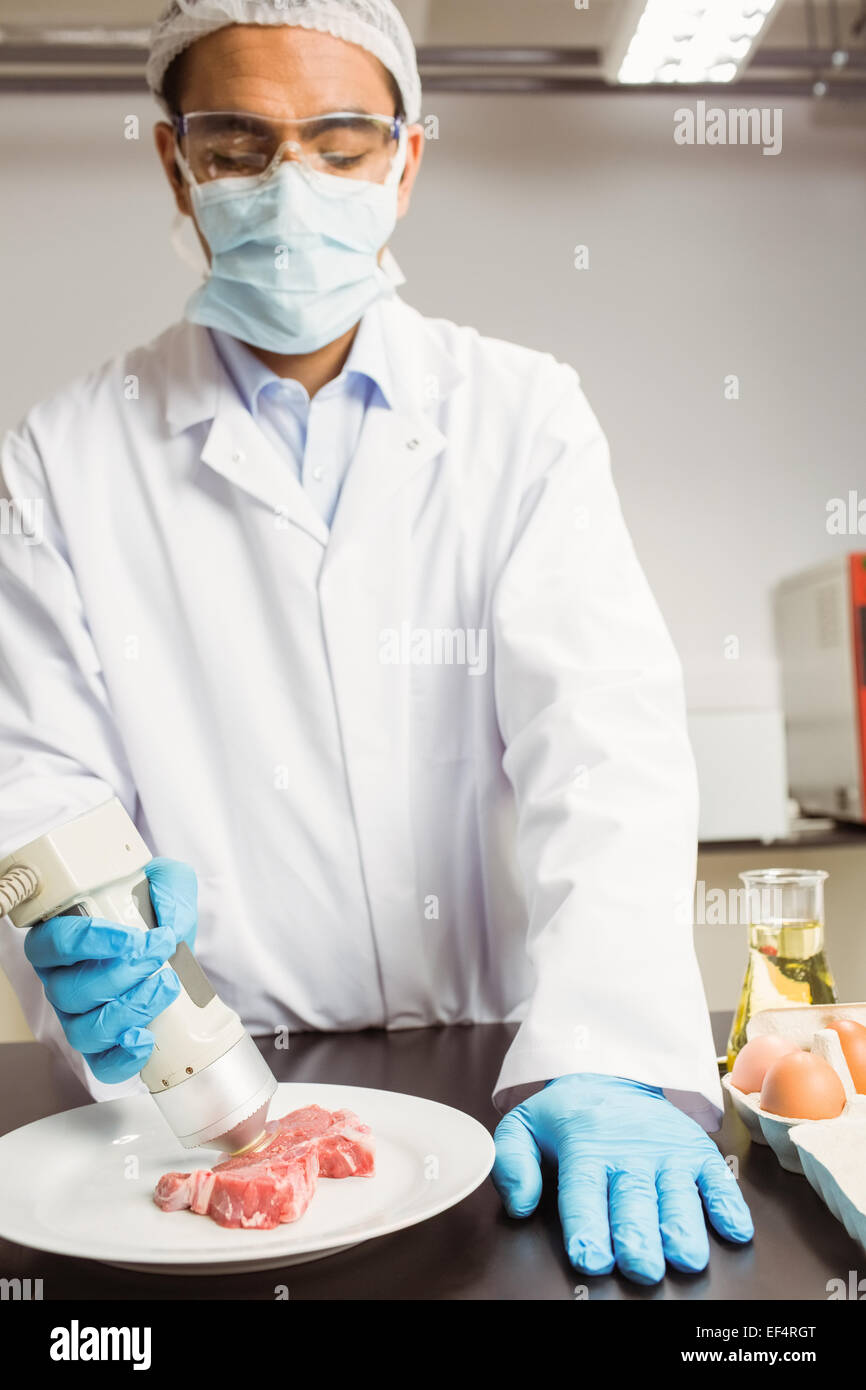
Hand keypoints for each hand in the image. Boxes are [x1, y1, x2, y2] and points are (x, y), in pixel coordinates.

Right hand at [23, 857, 196, 1083]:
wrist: (173, 950)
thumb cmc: (155, 914)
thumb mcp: (164, 882)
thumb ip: (168, 885)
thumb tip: (169, 924)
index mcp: (62, 940)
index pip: (53, 944)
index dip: (88, 943)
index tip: (131, 939)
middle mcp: (61, 981)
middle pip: (71, 990)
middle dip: (121, 974)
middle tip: (159, 954)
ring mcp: (78, 1017)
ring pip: (85, 1029)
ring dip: (128, 1010)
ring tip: (165, 988)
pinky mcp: (102, 1046)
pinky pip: (101, 1065)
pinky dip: (123, 1058)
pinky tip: (146, 1038)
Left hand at [492, 1072, 752, 1284]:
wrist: (612, 1074)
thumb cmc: (568, 1115)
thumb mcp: (524, 1125)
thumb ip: (512, 1162)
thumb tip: (519, 1204)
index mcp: (584, 1147)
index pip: (584, 1191)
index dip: (588, 1226)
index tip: (591, 1257)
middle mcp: (629, 1152)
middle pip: (634, 1198)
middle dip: (639, 1234)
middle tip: (642, 1266)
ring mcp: (667, 1152)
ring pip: (677, 1193)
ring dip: (683, 1226)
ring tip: (686, 1257)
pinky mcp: (697, 1152)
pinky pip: (716, 1178)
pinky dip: (727, 1203)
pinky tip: (734, 1229)